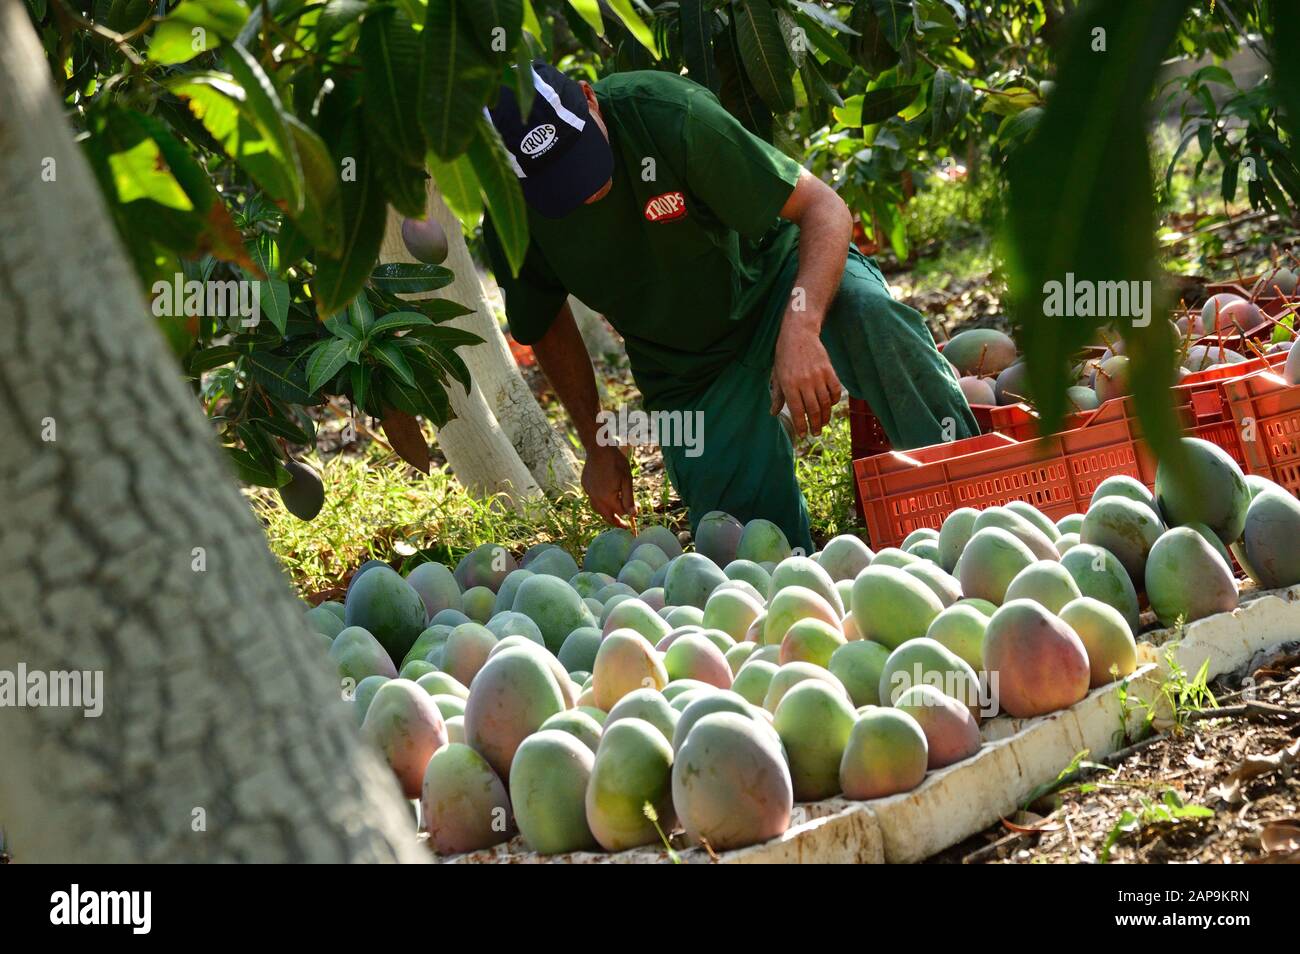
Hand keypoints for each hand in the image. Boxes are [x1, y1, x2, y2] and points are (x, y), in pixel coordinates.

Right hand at [582, 443, 636, 527]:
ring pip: (597, 509)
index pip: (619, 512)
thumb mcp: (627, 480)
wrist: (598, 449)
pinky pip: (592, 499)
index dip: (629, 513)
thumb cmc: (616, 462)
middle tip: (624, 526)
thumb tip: (633, 514)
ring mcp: (589, 492)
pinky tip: (605, 497)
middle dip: (616, 522)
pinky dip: (600, 502)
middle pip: (606, 516)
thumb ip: (629, 499)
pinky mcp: (585, 486)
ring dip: (606, 513)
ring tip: (614, 515)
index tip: (637, 509)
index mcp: (607, 498)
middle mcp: (596, 498)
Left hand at [770, 318, 841, 437]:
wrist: (799, 334)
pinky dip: (835, 400)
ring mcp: (818, 376)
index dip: (801, 425)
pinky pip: (835, 390)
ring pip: (825, 403)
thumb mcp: (777, 375)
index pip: (797, 411)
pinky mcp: (829, 370)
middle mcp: (804, 382)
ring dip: (826, 416)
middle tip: (815, 432)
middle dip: (815, 425)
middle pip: (813, 410)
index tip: (803, 434)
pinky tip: (831, 405)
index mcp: (789, 385)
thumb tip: (773, 413)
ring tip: (823, 423)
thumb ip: (777, 396)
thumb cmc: (785, 356)